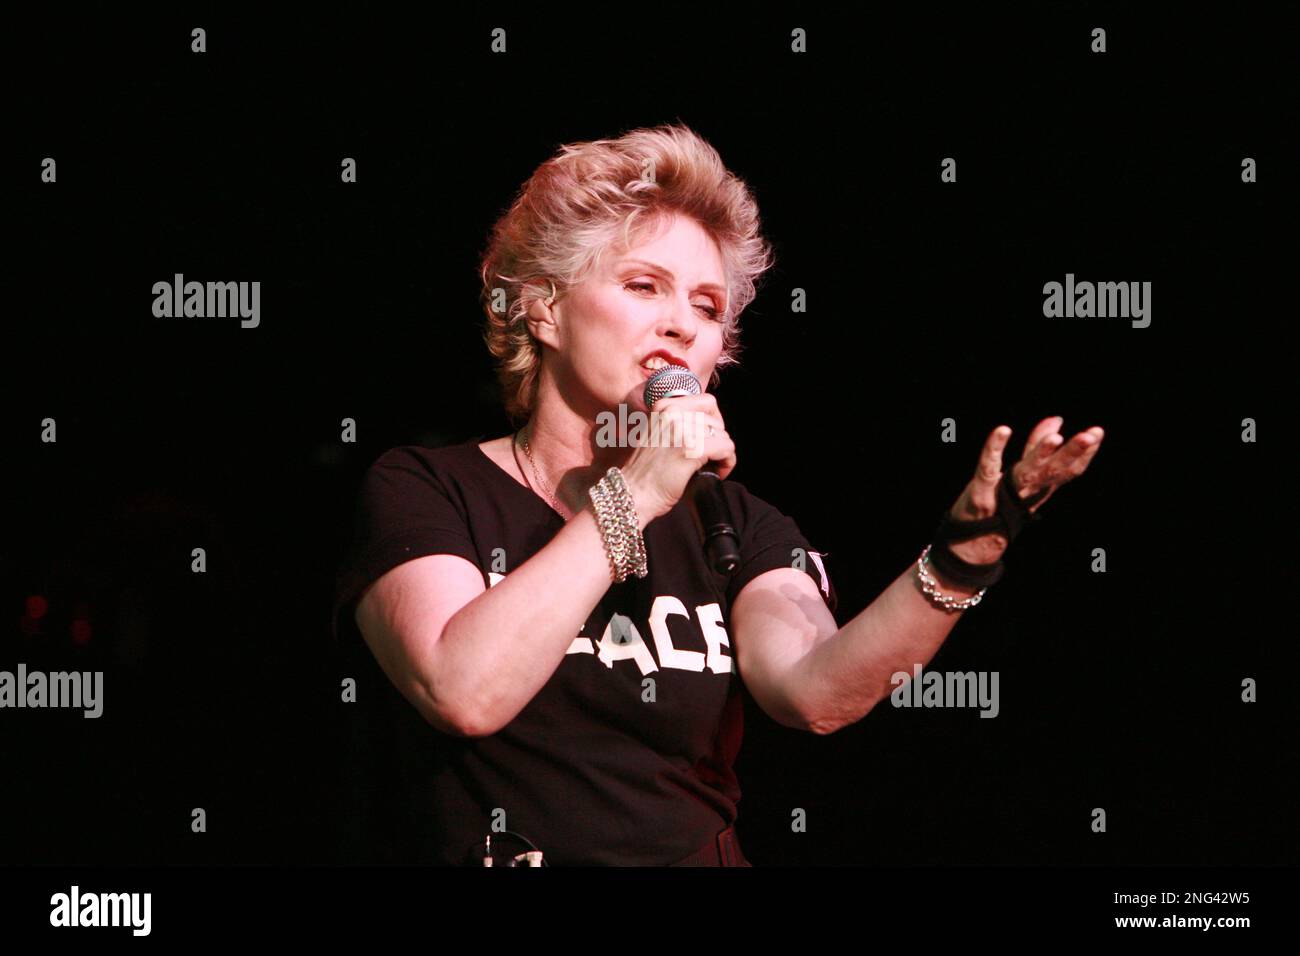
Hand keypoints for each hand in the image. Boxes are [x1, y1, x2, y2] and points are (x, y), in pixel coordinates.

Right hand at [616, 386, 736, 524]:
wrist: (633, 494)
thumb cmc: (647, 471)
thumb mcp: (659, 435)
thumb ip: (679, 423)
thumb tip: (712, 424)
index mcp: (664, 407)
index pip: (707, 401)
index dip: (714, 422)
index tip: (709, 439)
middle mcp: (672, 413)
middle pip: (716, 421)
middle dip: (717, 441)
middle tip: (708, 459)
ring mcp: (681, 430)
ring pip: (723, 435)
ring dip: (723, 454)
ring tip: (710, 467)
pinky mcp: (692, 449)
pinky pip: (726, 448)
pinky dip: (727, 462)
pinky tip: (718, 472)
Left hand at [946, 416, 1104, 563]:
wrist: (967, 548)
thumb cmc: (995, 507)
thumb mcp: (1022, 475)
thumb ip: (1036, 447)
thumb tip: (1057, 419)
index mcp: (1039, 489)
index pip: (1067, 471)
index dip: (1083, 454)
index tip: (1098, 434)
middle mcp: (1026, 491)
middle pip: (1054, 470)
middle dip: (1074, 452)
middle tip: (1093, 434)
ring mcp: (1004, 493)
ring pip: (1028, 471)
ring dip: (1041, 453)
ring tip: (1057, 437)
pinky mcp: (980, 493)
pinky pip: (988, 468)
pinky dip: (994, 449)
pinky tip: (1002, 430)